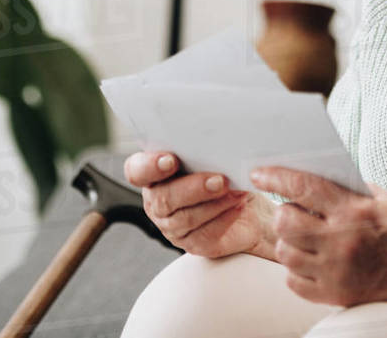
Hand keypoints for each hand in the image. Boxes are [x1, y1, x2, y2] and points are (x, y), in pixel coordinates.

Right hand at [125, 152, 275, 258]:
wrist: (250, 206)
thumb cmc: (227, 174)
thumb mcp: (216, 155)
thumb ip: (206, 150)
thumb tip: (216, 143)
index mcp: (154, 173)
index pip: (137, 170)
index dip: (149, 166)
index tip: (171, 160)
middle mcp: (158, 200)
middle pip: (164, 198)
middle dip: (194, 188)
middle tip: (220, 180)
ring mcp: (172, 225)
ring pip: (186, 218)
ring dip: (215, 203)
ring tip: (236, 192)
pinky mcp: (192, 243)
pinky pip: (204, 234)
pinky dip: (224, 218)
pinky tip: (237, 206)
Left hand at [249, 167, 386, 306]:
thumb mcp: (378, 198)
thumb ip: (342, 188)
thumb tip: (303, 175)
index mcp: (356, 210)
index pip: (304, 187)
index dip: (276, 177)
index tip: (259, 173)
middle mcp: (343, 241)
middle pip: (286, 221)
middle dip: (285, 212)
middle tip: (295, 210)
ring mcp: (337, 272)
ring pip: (285, 252)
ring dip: (290, 241)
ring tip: (306, 237)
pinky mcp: (335, 295)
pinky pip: (293, 280)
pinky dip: (297, 269)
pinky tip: (313, 259)